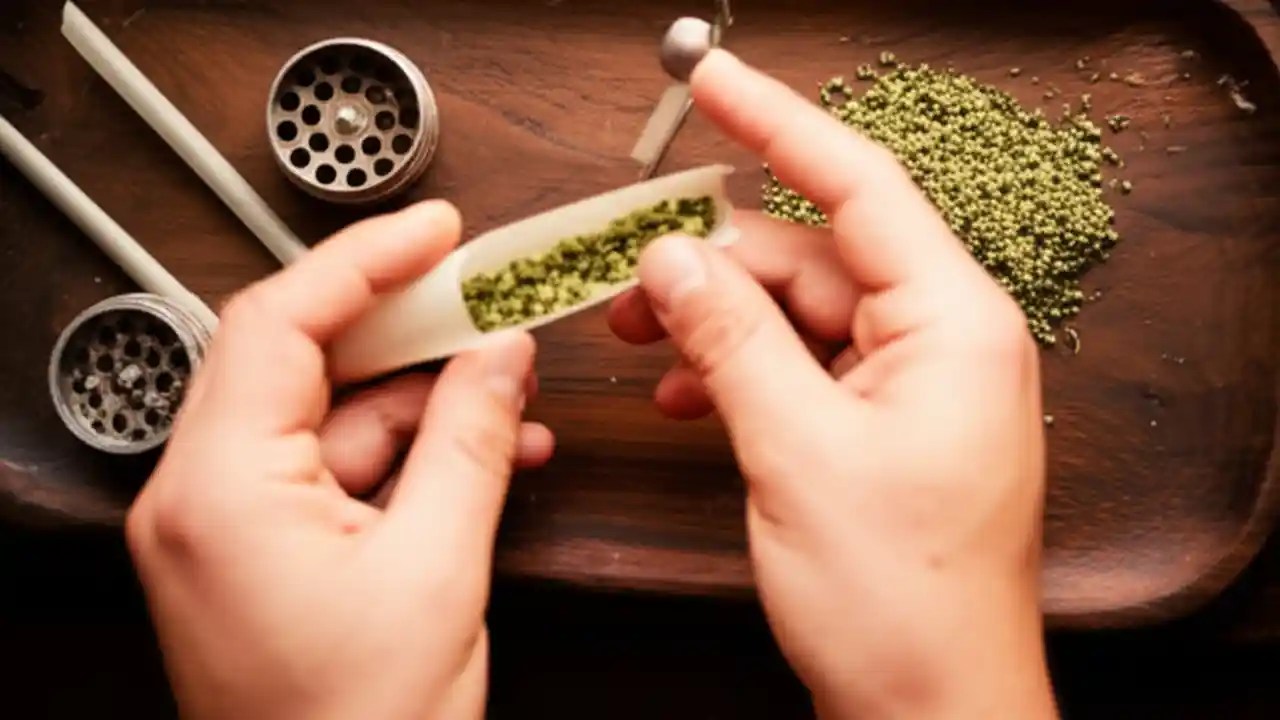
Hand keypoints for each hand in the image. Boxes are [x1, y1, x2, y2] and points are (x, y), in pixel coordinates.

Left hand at [125, 201, 553, 719]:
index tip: (432, 230)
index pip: (281, 322)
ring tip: (507, 387)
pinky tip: (480, 449)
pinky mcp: (254, 551)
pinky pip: (329, 469)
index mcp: (219, 492)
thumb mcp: (440, 568)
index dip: (365, 260)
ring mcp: (223, 527)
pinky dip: (402, 453)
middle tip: (475, 293)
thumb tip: (501, 357)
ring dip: (418, 399)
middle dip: (401, 326)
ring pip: (324, 415)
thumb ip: (473, 441)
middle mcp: (198, 500)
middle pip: (298, 359)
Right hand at [609, 51, 1055, 718]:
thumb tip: (674, 258)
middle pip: (810, 254)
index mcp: (952, 323)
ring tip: (642, 341)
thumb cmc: (901, 602)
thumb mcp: (796, 452)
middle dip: (713, 260)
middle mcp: (941, 342)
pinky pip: (801, 367)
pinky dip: (739, 371)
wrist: (931, 710)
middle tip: (627, 273)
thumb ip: (732, 339)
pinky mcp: (880, 429)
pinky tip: (686, 395)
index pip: (857, 184)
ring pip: (796, 313)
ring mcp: (911, 387)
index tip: (711, 78)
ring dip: (716, 322)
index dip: (775, 122)